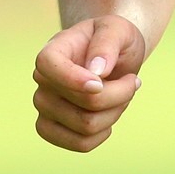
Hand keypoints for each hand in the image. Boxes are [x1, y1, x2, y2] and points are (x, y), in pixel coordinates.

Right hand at [32, 14, 146, 151]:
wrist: (113, 57)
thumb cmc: (113, 39)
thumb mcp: (117, 30)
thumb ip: (107, 44)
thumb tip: (96, 70)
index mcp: (53, 50)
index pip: (48, 65)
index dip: (74, 79)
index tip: (101, 81)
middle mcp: (43, 80)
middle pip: (84, 102)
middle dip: (119, 95)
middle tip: (132, 81)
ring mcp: (44, 106)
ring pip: (85, 126)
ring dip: (115, 113)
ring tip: (122, 96)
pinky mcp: (50, 128)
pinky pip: (80, 143)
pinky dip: (103, 134)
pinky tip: (109, 116)